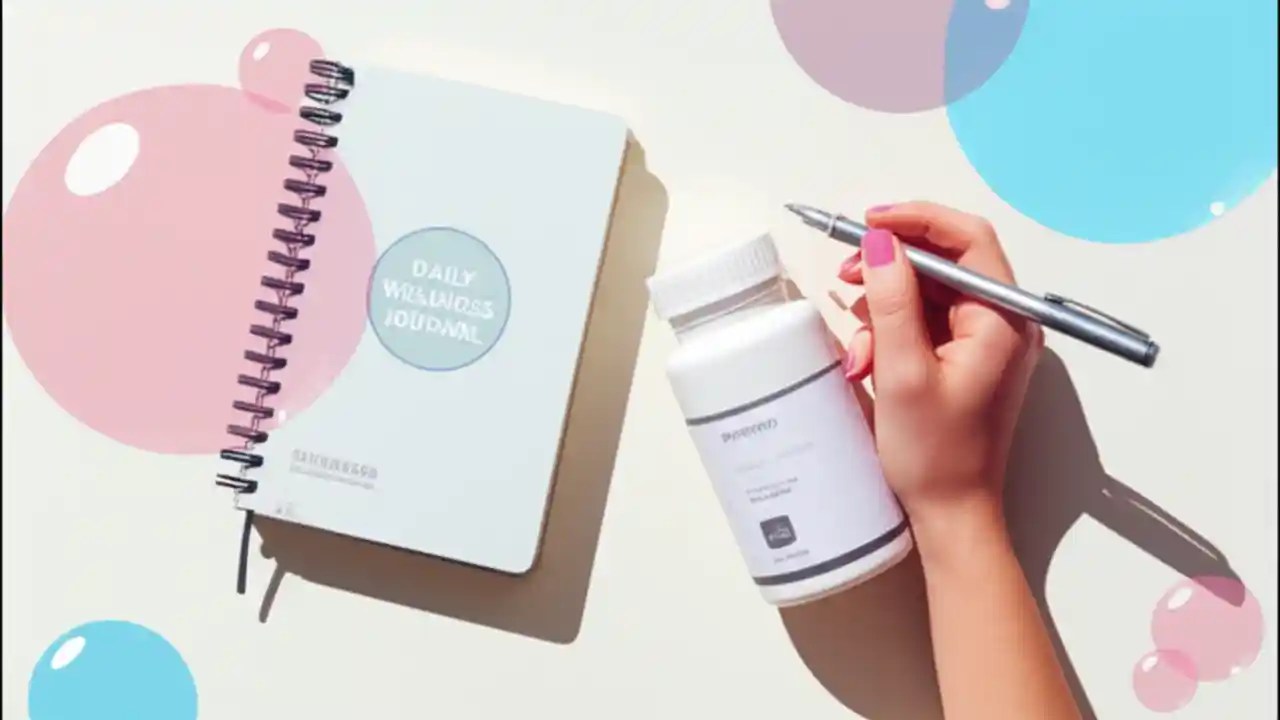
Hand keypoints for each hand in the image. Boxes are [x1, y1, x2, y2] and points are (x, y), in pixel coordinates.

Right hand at [837, 202, 1042, 550]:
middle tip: (849, 274)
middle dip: (893, 266)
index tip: (869, 222)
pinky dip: (894, 330)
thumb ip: (892, 301)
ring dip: (886, 306)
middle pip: (947, 263)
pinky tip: (870, 358)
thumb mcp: (902, 372)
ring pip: (931, 293)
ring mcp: (987, 342)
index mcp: (1002, 321)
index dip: (918, 221)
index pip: (968, 240)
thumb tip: (881, 243)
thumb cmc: (935, 453)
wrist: (952, 513)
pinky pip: (928, 322)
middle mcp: (1004, 323)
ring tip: (860, 346)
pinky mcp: (968, 359)